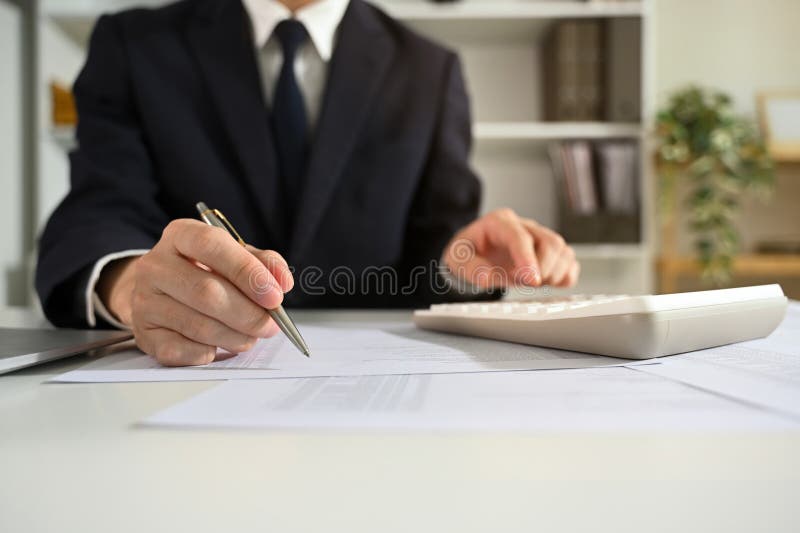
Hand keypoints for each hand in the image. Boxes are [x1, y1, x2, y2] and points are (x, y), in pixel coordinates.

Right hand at [97, 219, 293, 365]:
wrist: (157, 292)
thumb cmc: (203, 272)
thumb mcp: (234, 256)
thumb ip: (263, 263)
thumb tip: (283, 282)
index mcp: (180, 235)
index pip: (212, 245)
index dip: (247, 272)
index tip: (275, 296)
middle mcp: (155, 264)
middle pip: (206, 292)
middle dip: (248, 314)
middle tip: (270, 325)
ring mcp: (144, 300)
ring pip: (198, 325)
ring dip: (235, 337)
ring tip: (250, 337)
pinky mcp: (143, 333)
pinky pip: (181, 350)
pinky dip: (208, 352)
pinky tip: (218, 345)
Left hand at [443, 208, 579, 288]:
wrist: (474, 253)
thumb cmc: (467, 253)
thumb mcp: (457, 259)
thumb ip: (471, 268)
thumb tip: (486, 278)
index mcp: (500, 222)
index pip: (520, 237)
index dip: (528, 260)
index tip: (532, 281)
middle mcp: (524, 226)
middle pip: (550, 242)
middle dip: (543, 268)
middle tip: (527, 284)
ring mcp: (539, 237)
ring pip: (563, 250)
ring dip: (554, 273)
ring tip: (534, 283)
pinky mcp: (549, 251)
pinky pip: (569, 261)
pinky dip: (565, 275)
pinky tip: (549, 282)